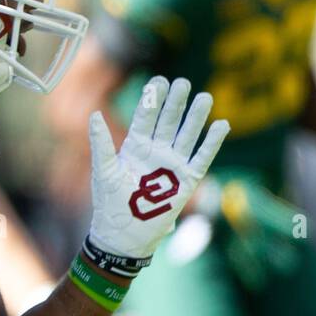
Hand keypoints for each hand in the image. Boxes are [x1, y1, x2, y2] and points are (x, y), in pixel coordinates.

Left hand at [87, 76, 228, 259]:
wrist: (123, 235)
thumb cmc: (109, 204)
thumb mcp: (103, 171)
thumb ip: (100, 143)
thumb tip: (93, 115)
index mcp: (134, 147)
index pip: (145, 117)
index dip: (152, 99)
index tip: (158, 79)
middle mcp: (156, 151)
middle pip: (168, 121)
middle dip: (175, 102)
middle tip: (182, 82)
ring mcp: (172, 165)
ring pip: (187, 135)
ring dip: (195, 117)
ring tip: (204, 97)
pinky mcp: (187, 181)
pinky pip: (202, 158)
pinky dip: (212, 142)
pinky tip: (221, 124)